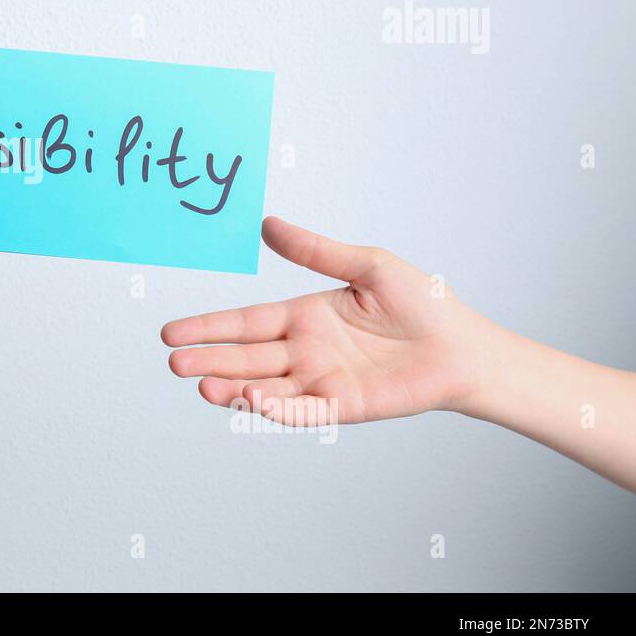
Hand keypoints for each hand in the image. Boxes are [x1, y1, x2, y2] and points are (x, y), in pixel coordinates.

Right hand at [162, 217, 497, 424]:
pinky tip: (251, 399)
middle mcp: (304, 351)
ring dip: (231, 388)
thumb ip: (316, 251)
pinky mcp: (342, 407)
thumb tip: (268, 225)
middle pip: (244, 357)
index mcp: (304, 315)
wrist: (466, 347)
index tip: (169, 331)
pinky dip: (274, 407)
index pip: (245, 322)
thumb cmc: (423, 304)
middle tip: (173, 362)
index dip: (208, 326)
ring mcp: (320, 381)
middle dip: (207, 360)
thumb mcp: (367, 266)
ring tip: (201, 385)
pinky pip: (301, 409)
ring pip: (263, 387)